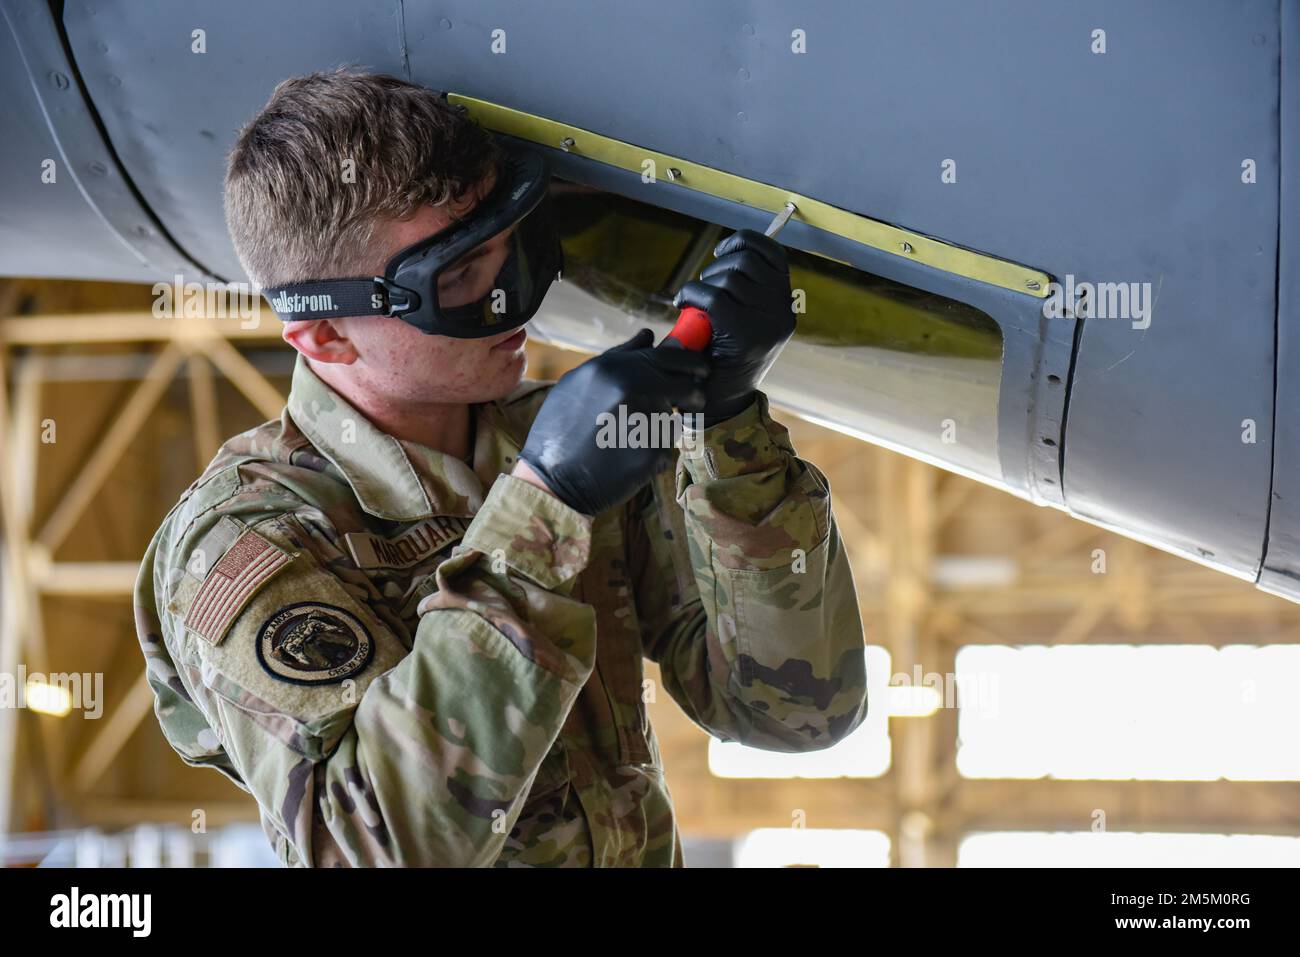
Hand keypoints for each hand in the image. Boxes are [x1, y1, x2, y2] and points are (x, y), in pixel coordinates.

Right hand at [518, 329, 708, 514]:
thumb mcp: (581, 380)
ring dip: (660, 429)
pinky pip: (665, 449)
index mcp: (617, 367)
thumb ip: (620, 356)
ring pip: (674, 421)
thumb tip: (650, 336)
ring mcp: (646, 422)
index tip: (698, 373)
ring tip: (627, 439)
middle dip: (691, 398)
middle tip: (683, 407)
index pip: (675, 357)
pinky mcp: (654, 454)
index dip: (694, 365)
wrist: (551, 478)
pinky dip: (651, 454)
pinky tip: (625, 458)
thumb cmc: (562, 427)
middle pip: (690, 389)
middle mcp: (636, 389)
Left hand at [673, 229, 794, 423]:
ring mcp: (767, 323)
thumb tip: (730, 249)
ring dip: (702, 284)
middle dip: (717, 266)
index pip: (774, 254)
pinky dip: (690, 294)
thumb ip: (744, 290)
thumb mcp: (741, 320)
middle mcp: (782, 312)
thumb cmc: (721, 358)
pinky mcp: (745, 334)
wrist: (719, 404)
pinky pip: (712, 297)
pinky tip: (681, 304)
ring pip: (728, 278)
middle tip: (702, 288)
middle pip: (747, 261)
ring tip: (693, 303)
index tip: (721, 251)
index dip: (745, 242)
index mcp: (785, 306)